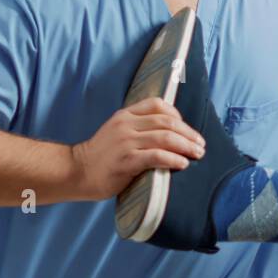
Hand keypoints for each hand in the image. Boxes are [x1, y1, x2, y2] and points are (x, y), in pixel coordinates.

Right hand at [71, 97, 205, 200]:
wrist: (76, 172)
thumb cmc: (102, 156)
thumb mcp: (117, 132)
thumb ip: (138, 128)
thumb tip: (170, 132)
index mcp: (125, 115)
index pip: (158, 105)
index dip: (178, 116)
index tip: (188, 130)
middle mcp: (126, 124)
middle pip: (167, 122)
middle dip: (188, 133)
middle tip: (201, 145)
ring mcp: (126, 142)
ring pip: (165, 138)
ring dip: (186, 146)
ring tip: (198, 155)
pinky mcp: (126, 161)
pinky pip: (156, 156)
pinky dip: (174, 159)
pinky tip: (183, 164)